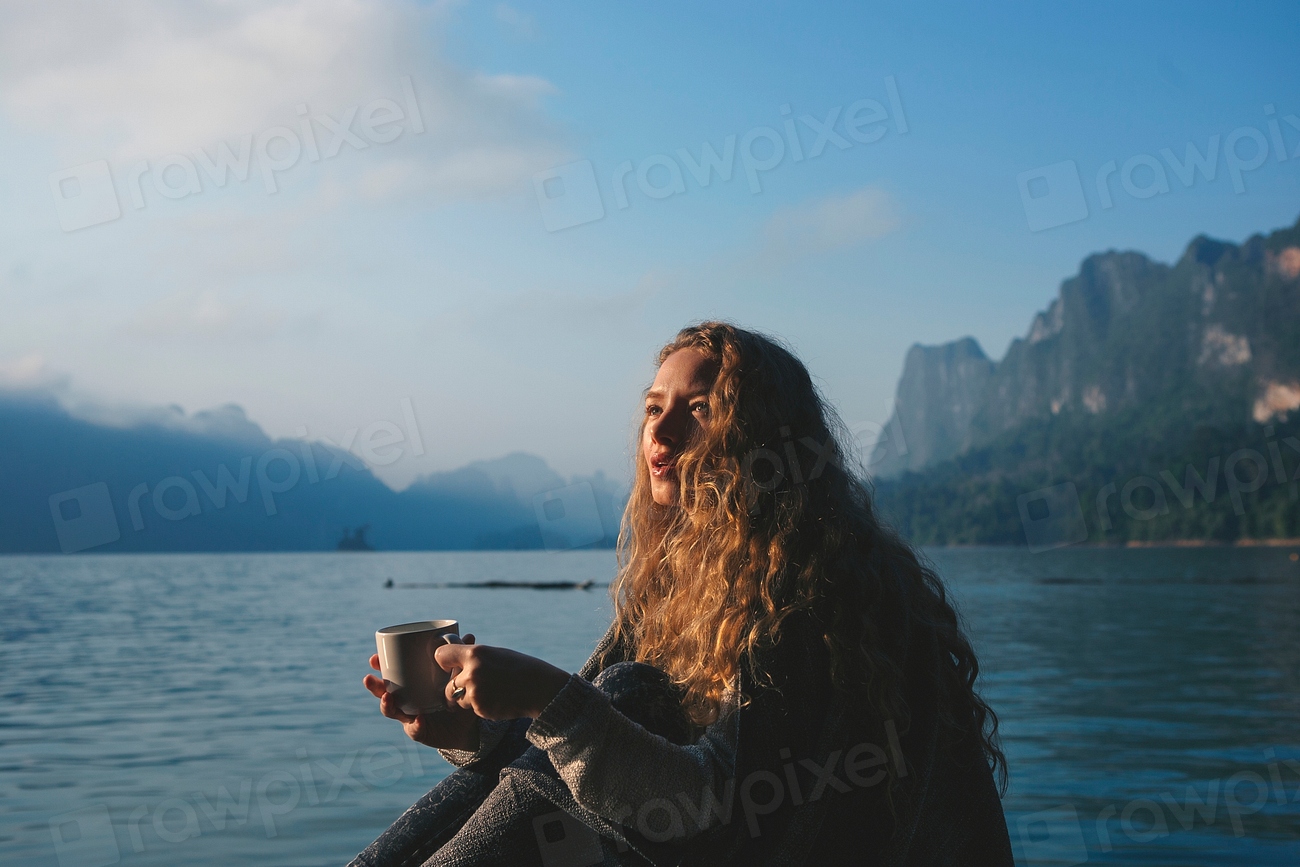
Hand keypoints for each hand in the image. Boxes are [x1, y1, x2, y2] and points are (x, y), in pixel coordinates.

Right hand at [363, 633, 480, 750]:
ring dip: (386, 705)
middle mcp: (406, 700)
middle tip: (369, 678)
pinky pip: (414, 729)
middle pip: (384, 692)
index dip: (380, 666)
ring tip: (388, 697)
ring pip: (392, 711)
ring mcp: (410, 716)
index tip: (375, 657)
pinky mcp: (420, 732)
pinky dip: (416, 725)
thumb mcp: (460, 676)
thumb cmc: (459, 697)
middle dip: (375, 685)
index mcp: (411, 683)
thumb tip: (469, 636)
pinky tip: (420, 719)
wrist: (467, 725)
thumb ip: (461, 659)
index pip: (391, 673)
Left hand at [435, 642, 570, 720]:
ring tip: (489, 692)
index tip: (449, 663)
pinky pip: (472, 709)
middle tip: (471, 685)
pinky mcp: (481, 709)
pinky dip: (480, 706)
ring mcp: (476, 693)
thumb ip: (473, 657)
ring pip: (458, 700)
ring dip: (467, 699)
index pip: (441, 655)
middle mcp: (471, 673)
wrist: (541, 688)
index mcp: (475, 654)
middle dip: (455, 687)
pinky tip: (497, 699)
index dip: (445, 661)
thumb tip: (452, 657)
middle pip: (447, 686)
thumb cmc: (520, 667)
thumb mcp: (495, 653)